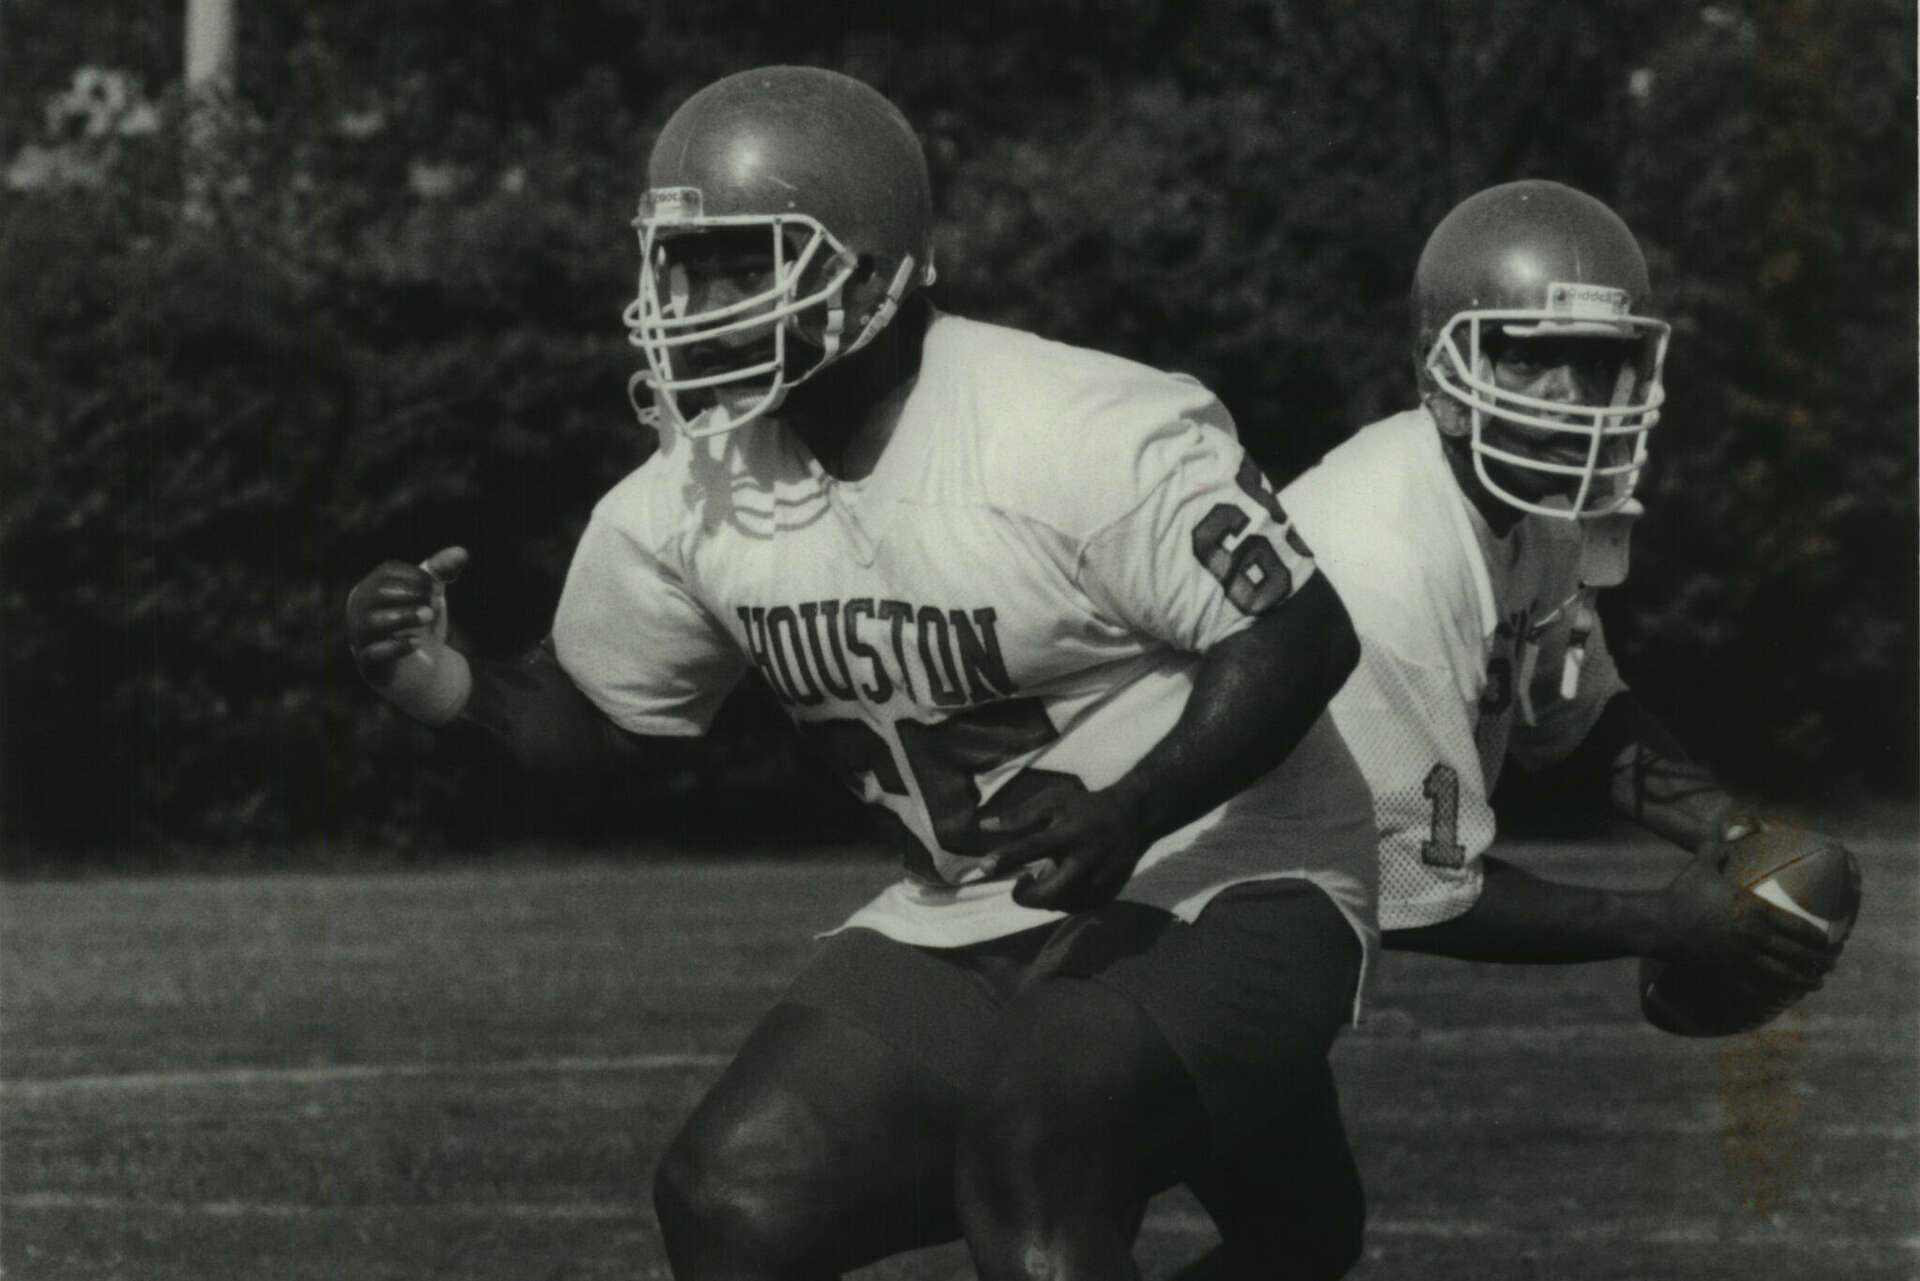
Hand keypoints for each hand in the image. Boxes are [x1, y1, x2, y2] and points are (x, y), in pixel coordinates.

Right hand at [345, 546, 471, 723]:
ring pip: (370, 623)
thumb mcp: (431, 596)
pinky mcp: (369, 665)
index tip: (436, 585)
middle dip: (407, 594)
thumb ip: (443, 572)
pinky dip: (395, 646)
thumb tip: (462, 552)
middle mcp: (359, 612)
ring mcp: (361, 639)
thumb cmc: (420, 626)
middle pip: (374, 595)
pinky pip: (373, 654)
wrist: (423, 670)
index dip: (413, 575)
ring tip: (429, 615)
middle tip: (435, 599)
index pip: (386, 573)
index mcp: (371, 589)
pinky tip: (417, 642)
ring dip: (403, 616)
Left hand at [976, 784, 1151, 912]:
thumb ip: (1020, 815)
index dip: (1007, 858)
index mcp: (1070, 833)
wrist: (1134, 818)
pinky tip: (1064, 881)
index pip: (1033, 847)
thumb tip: (983, 826)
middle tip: (1019, 884)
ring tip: (1047, 874)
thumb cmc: (1086, 807)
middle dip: (1026, 896)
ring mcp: (1099, 881)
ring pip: (1060, 903)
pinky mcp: (1106, 894)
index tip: (983, 867)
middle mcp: (1086, 860)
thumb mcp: (1053, 801)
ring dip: (1044, 895)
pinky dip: (1062, 898)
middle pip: (1049, 894)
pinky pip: (1074, 906)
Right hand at [1657, 849, 1835, 998]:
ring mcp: (1741, 957)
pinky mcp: (1726, 972)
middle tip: (1831, 965)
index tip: (1830, 941)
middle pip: (1797, 954)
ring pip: (1782, 974)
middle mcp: (1754, 937)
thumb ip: (1718, 850)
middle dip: (1819, 962)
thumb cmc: (1681, 892)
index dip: (1818, 936)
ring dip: (1804, 981)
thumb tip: (1727, 835)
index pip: (1798, 926)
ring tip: (1817, 984)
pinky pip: (1754, 987)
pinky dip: (1771, 995)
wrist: (1659, 922)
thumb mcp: (1701, 865)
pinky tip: (1781, 997)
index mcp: (1755, 911)